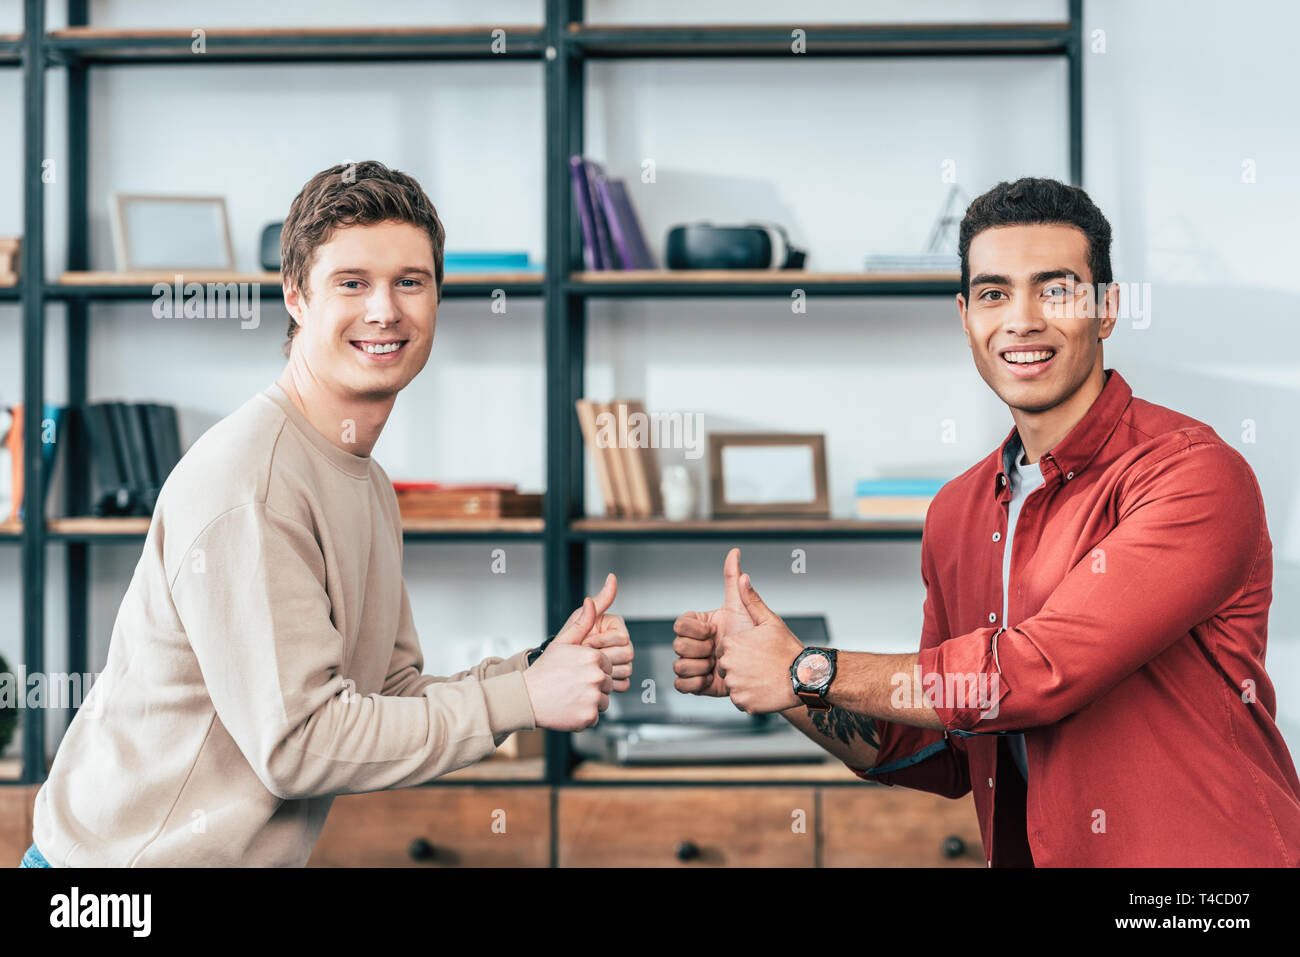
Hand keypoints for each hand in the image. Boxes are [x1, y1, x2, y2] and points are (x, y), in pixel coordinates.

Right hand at [524, 575, 620, 729]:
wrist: (526, 697)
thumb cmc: (544, 671)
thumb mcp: (562, 642)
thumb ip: (582, 622)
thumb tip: (590, 602)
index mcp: (593, 657)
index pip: (607, 666)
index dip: (593, 670)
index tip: (577, 672)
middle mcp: (596, 676)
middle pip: (607, 684)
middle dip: (593, 686)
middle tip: (572, 685)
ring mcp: (593, 697)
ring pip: (604, 701)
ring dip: (590, 701)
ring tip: (570, 696)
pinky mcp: (589, 716)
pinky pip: (595, 717)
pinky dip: (584, 715)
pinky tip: (569, 708)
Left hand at [552, 573, 633, 691]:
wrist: (557, 669)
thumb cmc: (567, 643)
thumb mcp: (579, 620)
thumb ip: (599, 601)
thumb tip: (611, 579)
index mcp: (615, 628)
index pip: (623, 637)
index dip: (602, 642)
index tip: (586, 643)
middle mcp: (622, 644)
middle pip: (628, 653)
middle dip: (603, 657)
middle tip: (584, 657)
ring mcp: (623, 662)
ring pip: (627, 669)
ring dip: (605, 671)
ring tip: (588, 667)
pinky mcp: (620, 679)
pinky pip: (624, 683)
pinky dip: (609, 684)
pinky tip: (594, 677)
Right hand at [671, 547, 752, 695]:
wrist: (767, 669)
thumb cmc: (755, 637)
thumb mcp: (743, 608)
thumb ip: (734, 580)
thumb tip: (734, 552)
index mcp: (701, 625)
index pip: (680, 623)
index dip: (695, 629)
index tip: (714, 631)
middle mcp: (695, 644)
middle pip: (677, 645)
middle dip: (699, 649)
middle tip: (717, 650)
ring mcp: (695, 664)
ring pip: (678, 666)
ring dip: (698, 667)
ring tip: (716, 666)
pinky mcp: (697, 685)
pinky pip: (681, 685)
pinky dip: (694, 683)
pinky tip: (711, 679)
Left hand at [716, 572, 803, 714]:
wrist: (806, 677)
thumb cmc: (788, 650)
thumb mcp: (770, 621)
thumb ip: (752, 600)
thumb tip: (743, 578)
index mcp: (731, 644)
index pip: (727, 649)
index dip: (742, 650)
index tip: (758, 652)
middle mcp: (728, 664)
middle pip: (727, 666)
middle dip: (740, 666)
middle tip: (761, 666)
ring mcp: (735, 685)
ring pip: (733, 683)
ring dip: (745, 682)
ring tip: (764, 677)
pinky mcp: (742, 702)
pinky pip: (740, 699)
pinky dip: (750, 697)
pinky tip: (764, 689)